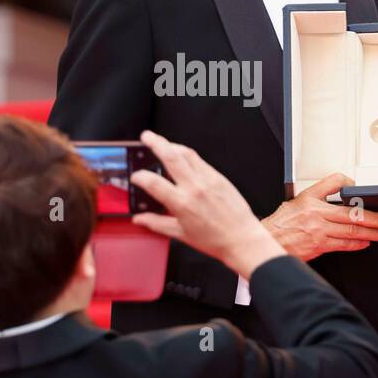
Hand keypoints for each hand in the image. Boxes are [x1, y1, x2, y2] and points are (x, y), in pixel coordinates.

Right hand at [128, 130, 284, 278]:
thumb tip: (140, 219)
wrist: (242, 239)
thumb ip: (157, 223)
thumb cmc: (214, 240)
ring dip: (172, 145)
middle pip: (171, 156)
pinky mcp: (219, 177)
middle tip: (146, 136)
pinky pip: (200, 160)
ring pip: (187, 153)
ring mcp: (208, 179)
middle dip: (156, 143)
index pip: (154, 183)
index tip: (136, 176)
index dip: (140, 177)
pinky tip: (183, 157)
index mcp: (182, 204)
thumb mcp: (181, 234)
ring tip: (163, 143)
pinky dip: (188, 155)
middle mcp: (194, 187)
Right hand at [260, 172, 377, 262]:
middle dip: (376, 219)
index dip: (353, 187)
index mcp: (311, 200)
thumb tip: (345, 188)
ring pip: (351, 232)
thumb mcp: (297, 199)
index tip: (369, 193)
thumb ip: (320, 193)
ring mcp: (318, 232)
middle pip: (353, 216)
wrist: (268, 241)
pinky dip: (356, 244)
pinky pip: (343, 245)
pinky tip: (366, 242)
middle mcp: (316, 215)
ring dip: (371, 233)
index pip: (336, 186)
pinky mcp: (319, 247)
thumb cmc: (282, 223)